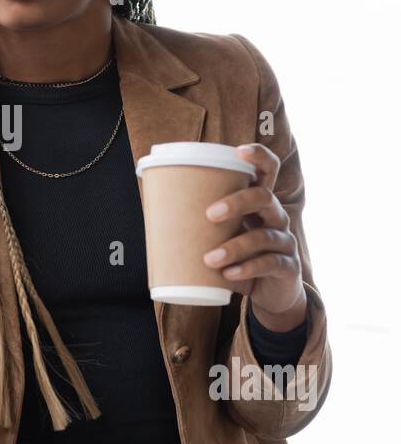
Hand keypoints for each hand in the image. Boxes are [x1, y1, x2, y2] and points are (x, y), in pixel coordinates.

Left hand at [203, 143, 306, 328]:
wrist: (268, 293)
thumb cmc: (241, 257)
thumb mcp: (225, 237)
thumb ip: (205, 223)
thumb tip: (154, 210)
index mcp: (260, 204)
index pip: (267, 171)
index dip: (259, 156)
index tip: (240, 150)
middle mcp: (276, 217)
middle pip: (264, 197)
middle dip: (237, 201)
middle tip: (210, 213)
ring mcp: (285, 241)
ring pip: (263, 236)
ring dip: (234, 247)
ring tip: (209, 259)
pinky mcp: (289, 266)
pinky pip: (269, 263)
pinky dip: (247, 269)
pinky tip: (229, 275)